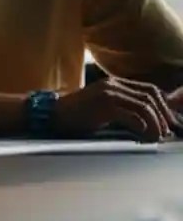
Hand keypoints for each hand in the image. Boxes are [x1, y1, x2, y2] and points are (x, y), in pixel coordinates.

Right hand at [52, 77, 182, 140]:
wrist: (51, 115)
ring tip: (158, 136)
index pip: (150, 90)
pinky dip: (142, 126)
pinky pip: (132, 115)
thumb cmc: (76, 115)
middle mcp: (113, 85)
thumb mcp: (102, 107)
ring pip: (144, 105)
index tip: (169, 122)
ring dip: (156, 122)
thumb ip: (122, 107)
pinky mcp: (104, 106)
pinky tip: (144, 135)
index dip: (164, 106)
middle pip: (150, 96)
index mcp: (115, 83)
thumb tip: (146, 120)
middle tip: (167, 131)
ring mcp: (108, 94)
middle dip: (163, 115)